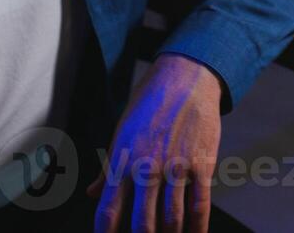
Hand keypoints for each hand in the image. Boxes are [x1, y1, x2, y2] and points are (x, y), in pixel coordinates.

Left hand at [88, 53, 224, 232]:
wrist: (185, 77)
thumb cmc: (150, 103)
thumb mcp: (122, 131)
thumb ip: (107, 167)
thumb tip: (92, 193)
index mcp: (123, 161)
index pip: (108, 211)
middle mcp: (147, 168)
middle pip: (142, 224)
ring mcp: (176, 167)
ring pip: (172, 219)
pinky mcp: (201, 164)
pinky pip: (200, 205)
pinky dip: (197, 227)